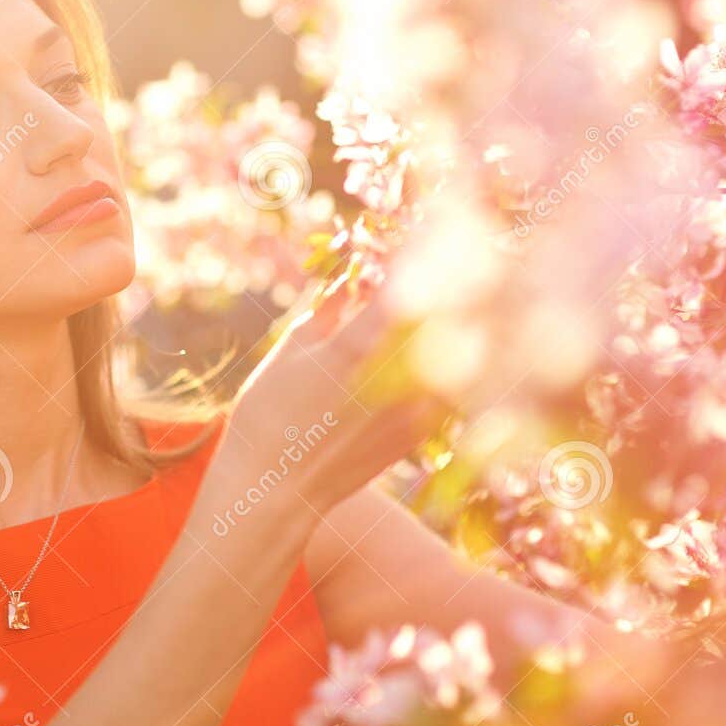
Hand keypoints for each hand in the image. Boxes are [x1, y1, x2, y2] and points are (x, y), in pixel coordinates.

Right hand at [218, 275, 445, 524]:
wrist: (275, 491)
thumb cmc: (269, 416)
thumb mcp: (289, 352)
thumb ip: (328, 309)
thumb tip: (353, 276)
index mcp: (359, 346)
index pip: (408, 283)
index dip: (418, 253)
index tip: (420, 235)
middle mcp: (395, 377)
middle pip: (445, 314)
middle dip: (443, 286)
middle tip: (444, 261)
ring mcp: (414, 409)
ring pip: (456, 353)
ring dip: (450, 328)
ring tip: (445, 309)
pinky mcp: (420, 434)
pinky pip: (450, 390)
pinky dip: (446, 369)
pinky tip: (426, 359)